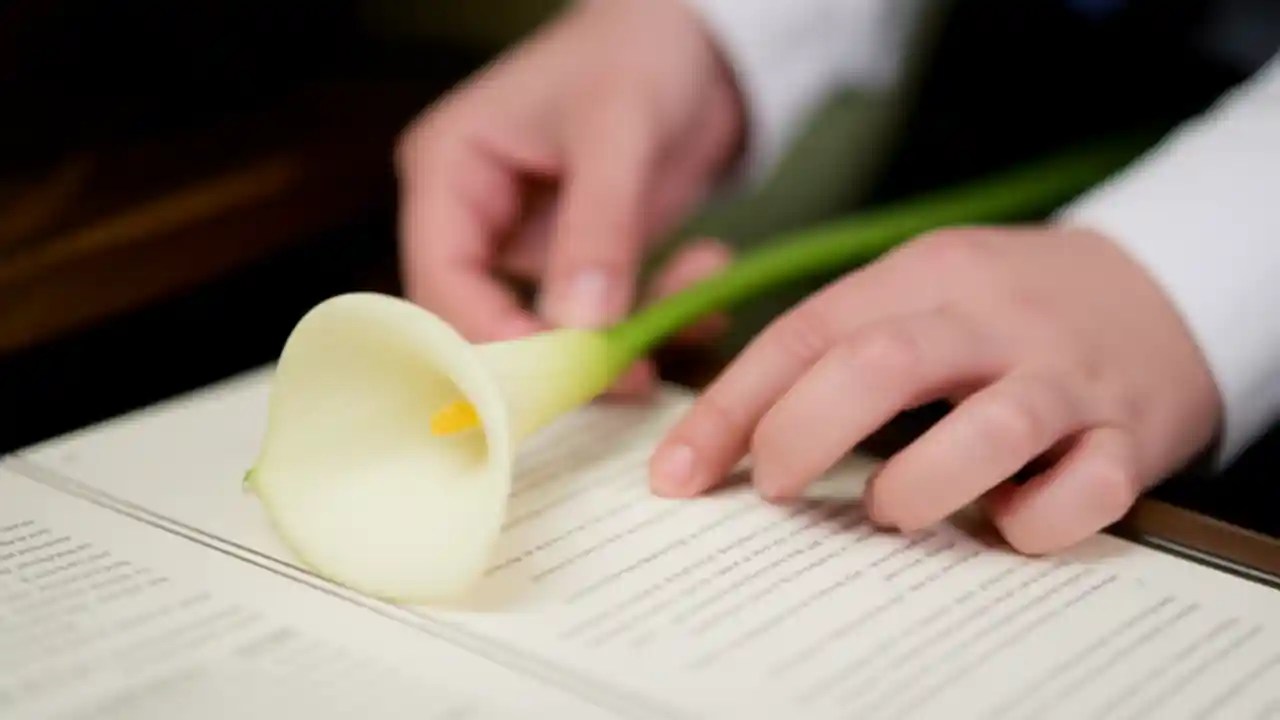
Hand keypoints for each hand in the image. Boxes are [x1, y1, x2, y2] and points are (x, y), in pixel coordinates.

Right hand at [394, 0, 743, 392]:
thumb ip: (597, 227)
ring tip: (683, 325)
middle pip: (484, 319)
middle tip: (629, 376)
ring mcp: (527, 243)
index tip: (557, 375)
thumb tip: (578, 325)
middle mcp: (476, 216)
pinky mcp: (577, 260)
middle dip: (559, 355)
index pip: (441, 279)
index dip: (490, 337)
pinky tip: (704, 283)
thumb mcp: (618, 130)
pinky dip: (653, 317)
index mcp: (450, 171)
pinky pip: (602, 317)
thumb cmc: (640, 53)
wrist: (701, 45)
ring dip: (616, 343)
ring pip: (549, 330)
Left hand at [649, 226, 1221, 553]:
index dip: (729, 409)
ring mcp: (1067, 375)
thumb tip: (730, 438)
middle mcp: (993, 318)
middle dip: (803, 435)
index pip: (804, 334)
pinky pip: (1084, 492)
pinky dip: (1033, 523)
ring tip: (892, 507)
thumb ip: (837, 348)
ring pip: (988, 431)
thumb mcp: (921, 292)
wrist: (1166, 285)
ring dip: (916, 487)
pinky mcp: (1130, 435)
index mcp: (925, 275)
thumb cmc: (1008, 309)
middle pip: (879, 364)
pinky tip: (1005, 520)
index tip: (678, 473)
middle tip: (776, 486)